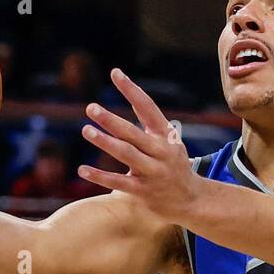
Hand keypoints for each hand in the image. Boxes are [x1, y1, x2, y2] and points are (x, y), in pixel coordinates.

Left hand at [77, 69, 199, 221]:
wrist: (191, 200)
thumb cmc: (173, 164)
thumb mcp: (168, 140)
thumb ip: (149, 121)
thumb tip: (132, 95)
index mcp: (166, 135)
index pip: (148, 107)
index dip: (132, 90)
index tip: (115, 73)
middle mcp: (161, 151)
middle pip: (133, 133)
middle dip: (112, 120)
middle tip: (91, 108)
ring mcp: (153, 172)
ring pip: (127, 154)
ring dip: (106, 142)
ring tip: (87, 130)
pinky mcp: (143, 191)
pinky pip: (119, 182)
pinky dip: (100, 176)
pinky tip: (82, 169)